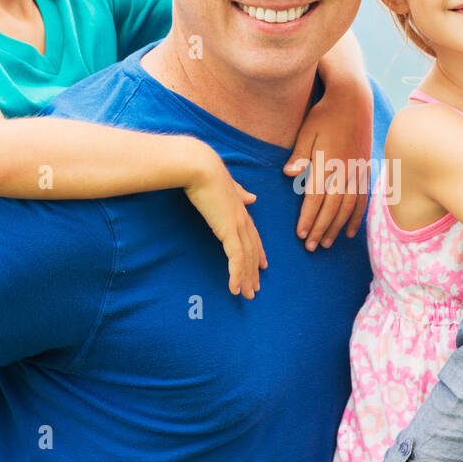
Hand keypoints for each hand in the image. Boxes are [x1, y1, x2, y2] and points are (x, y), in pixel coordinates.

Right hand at [184, 152, 267, 298]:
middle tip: (255, 289)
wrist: (199, 166)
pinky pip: (236, 258)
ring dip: (246, 279)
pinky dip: (236, 275)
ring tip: (247, 295)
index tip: (263, 265)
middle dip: (254, 271)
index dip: (258, 251)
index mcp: (240, 208)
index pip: (253, 235)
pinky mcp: (228, 230)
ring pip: (247, 258)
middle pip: (252, 251)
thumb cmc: (205, 171)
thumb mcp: (226, 184)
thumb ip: (240, 193)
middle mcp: (243, 218)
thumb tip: (253, 198)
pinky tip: (235, 289)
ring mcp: (237, 225)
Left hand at [283, 84, 371, 251]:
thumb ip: (299, 154)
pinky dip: (356, 218)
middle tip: (311, 247)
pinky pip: (361, 200)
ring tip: (327, 244)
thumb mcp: (307, 130)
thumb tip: (288, 174)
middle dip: (320, 229)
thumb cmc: (324, 115)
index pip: (316, 197)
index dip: (308, 217)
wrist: (353, 100)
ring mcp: (357, 171)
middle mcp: (345, 170)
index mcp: (328, 162)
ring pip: (347, 207)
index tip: (300, 234)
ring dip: (336, 228)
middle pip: (332, 207)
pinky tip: (349, 232)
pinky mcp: (364, 170)